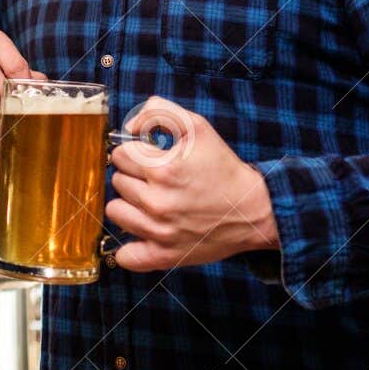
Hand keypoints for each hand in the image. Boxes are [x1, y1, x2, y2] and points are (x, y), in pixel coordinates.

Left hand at [106, 96, 278, 271]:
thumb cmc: (222, 168)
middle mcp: (158, 202)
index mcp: (164, 170)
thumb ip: (159, 112)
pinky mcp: (164, 256)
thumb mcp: (197, 127)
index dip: (136, 153)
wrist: (253, 210)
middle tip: (158, 180)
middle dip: (134, 176)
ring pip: (115, 211)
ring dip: (129, 205)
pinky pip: (126, 257)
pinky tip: (144, 234)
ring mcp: (159, 232)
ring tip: (152, 202)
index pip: (120, 155)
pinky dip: (130, 249)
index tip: (152, 158)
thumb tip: (130, 126)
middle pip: (117, 181)